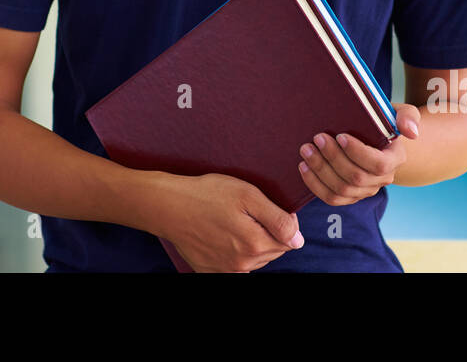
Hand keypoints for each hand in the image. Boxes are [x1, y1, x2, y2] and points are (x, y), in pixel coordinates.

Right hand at [154, 172, 303, 272]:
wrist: (168, 206)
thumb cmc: (206, 195)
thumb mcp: (247, 196)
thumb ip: (277, 219)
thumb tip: (298, 239)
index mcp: (255, 245)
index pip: (289, 240)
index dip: (284, 220)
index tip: (267, 205)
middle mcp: (243, 265)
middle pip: (272, 250)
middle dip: (268, 231)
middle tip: (247, 210)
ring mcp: (226, 271)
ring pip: (254, 258)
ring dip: (252, 242)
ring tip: (232, 220)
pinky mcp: (211, 271)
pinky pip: (234, 264)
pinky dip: (234, 251)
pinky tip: (222, 234)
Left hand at [297, 103, 420, 204]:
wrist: (378, 140)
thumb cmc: (385, 122)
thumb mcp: (401, 113)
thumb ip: (408, 117)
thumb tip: (411, 131)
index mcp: (394, 159)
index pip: (378, 164)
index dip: (357, 153)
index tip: (340, 136)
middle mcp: (382, 180)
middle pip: (355, 178)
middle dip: (333, 158)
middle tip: (317, 138)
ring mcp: (365, 190)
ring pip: (341, 190)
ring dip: (320, 171)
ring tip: (306, 150)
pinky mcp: (350, 196)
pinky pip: (332, 198)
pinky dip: (315, 184)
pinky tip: (304, 166)